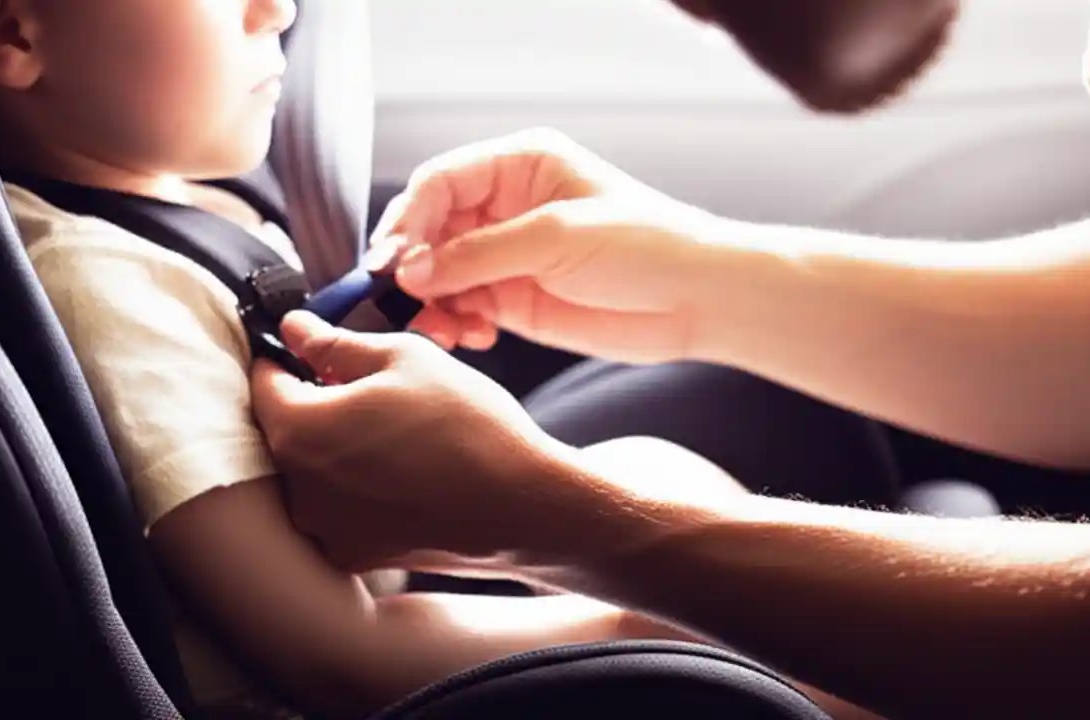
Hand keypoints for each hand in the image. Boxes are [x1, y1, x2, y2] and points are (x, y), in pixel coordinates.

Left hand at [250, 310, 583, 572]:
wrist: (521, 505)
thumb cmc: (466, 424)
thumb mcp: (403, 358)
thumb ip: (334, 343)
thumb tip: (293, 329)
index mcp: (299, 430)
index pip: (263, 382)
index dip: (286, 358)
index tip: (313, 350)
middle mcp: (298, 487)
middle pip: (284, 431)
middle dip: (314, 404)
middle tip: (370, 391)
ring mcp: (324, 528)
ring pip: (311, 472)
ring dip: (335, 449)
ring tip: (393, 434)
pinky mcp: (354, 554)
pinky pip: (336, 510)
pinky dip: (355, 490)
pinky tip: (400, 475)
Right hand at [368, 129, 720, 364]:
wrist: (698, 299)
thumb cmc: (646, 245)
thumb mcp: (555, 238)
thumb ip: (478, 254)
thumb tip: (409, 271)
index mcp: (517, 165)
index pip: (438, 184)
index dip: (407, 221)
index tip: (391, 262)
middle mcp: (505, 207)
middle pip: (429, 231)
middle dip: (412, 267)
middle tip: (401, 301)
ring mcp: (508, 255)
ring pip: (439, 275)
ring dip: (430, 303)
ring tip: (441, 329)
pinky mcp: (515, 299)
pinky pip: (463, 307)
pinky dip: (454, 324)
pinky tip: (470, 336)